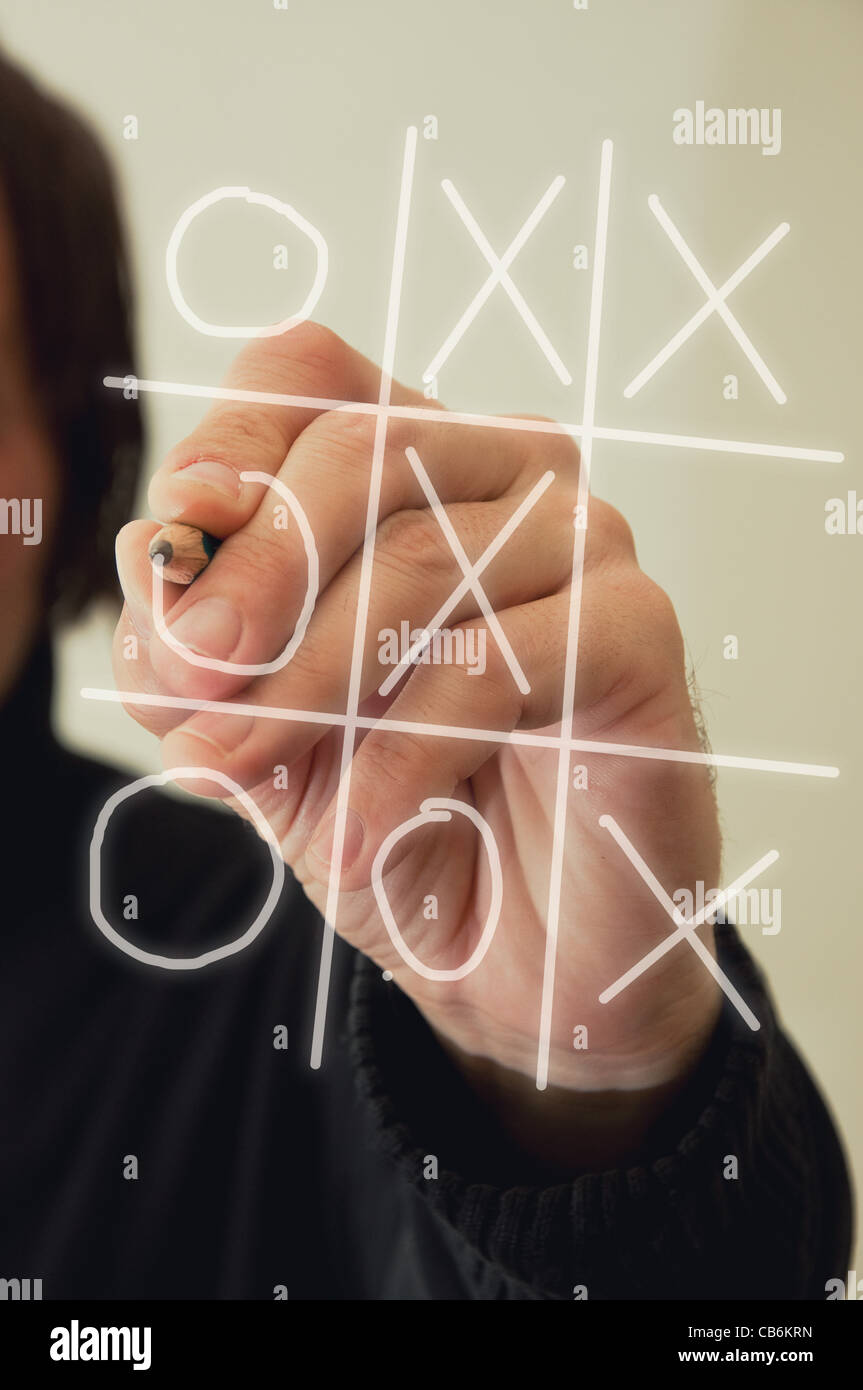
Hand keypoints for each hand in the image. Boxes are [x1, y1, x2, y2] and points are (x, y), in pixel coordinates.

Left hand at [114, 323, 721, 1166]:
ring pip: (424, 560)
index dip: (224, 457)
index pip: (306, 379)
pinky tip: (356, 838)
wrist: (515, 951)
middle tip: (193, 678)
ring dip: (307, 683)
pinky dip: (402, 758)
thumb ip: (193, 644)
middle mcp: (503, 474)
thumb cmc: (391, 814)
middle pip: (362, 448)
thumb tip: (155, 556)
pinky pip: (499, 666)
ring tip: (237, 771)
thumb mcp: (254, 729)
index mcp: (408, 466)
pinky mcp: (636, 632)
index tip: (167, 579)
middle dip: (254, 573)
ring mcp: (582, 542)